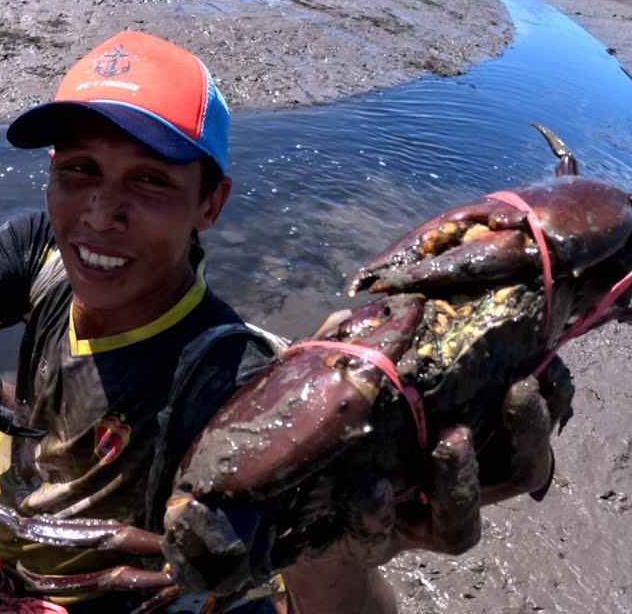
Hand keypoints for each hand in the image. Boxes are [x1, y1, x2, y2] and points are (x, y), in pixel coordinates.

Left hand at [279, 361, 571, 612]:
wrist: (300, 507)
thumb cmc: (346, 434)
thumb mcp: (354, 386)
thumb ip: (360, 350)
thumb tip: (360, 310)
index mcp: (466, 438)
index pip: (525, 424)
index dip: (550, 400)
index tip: (547, 365)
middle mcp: (457, 485)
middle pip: (519, 471)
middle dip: (528, 433)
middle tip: (517, 390)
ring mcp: (419, 520)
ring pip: (464, 521)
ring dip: (461, 478)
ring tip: (450, 441)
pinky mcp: (374, 540)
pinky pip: (381, 532)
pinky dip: (376, 512)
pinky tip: (371, 490)